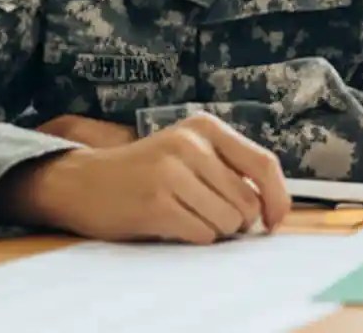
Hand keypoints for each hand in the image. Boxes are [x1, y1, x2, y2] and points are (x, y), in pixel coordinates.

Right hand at [0, 112, 290, 243]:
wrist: (84, 181)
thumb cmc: (148, 171)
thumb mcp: (190, 151)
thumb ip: (230, 168)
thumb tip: (275, 207)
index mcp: (206, 127)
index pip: (264, 163)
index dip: (278, 197)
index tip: (275, 220)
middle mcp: (190, 144)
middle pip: (247, 201)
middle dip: (238, 220)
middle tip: (209, 215)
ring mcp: (171, 172)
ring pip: (227, 221)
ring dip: (214, 230)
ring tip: (187, 215)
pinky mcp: (155, 202)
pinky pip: (201, 234)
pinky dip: (193, 237)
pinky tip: (170, 223)